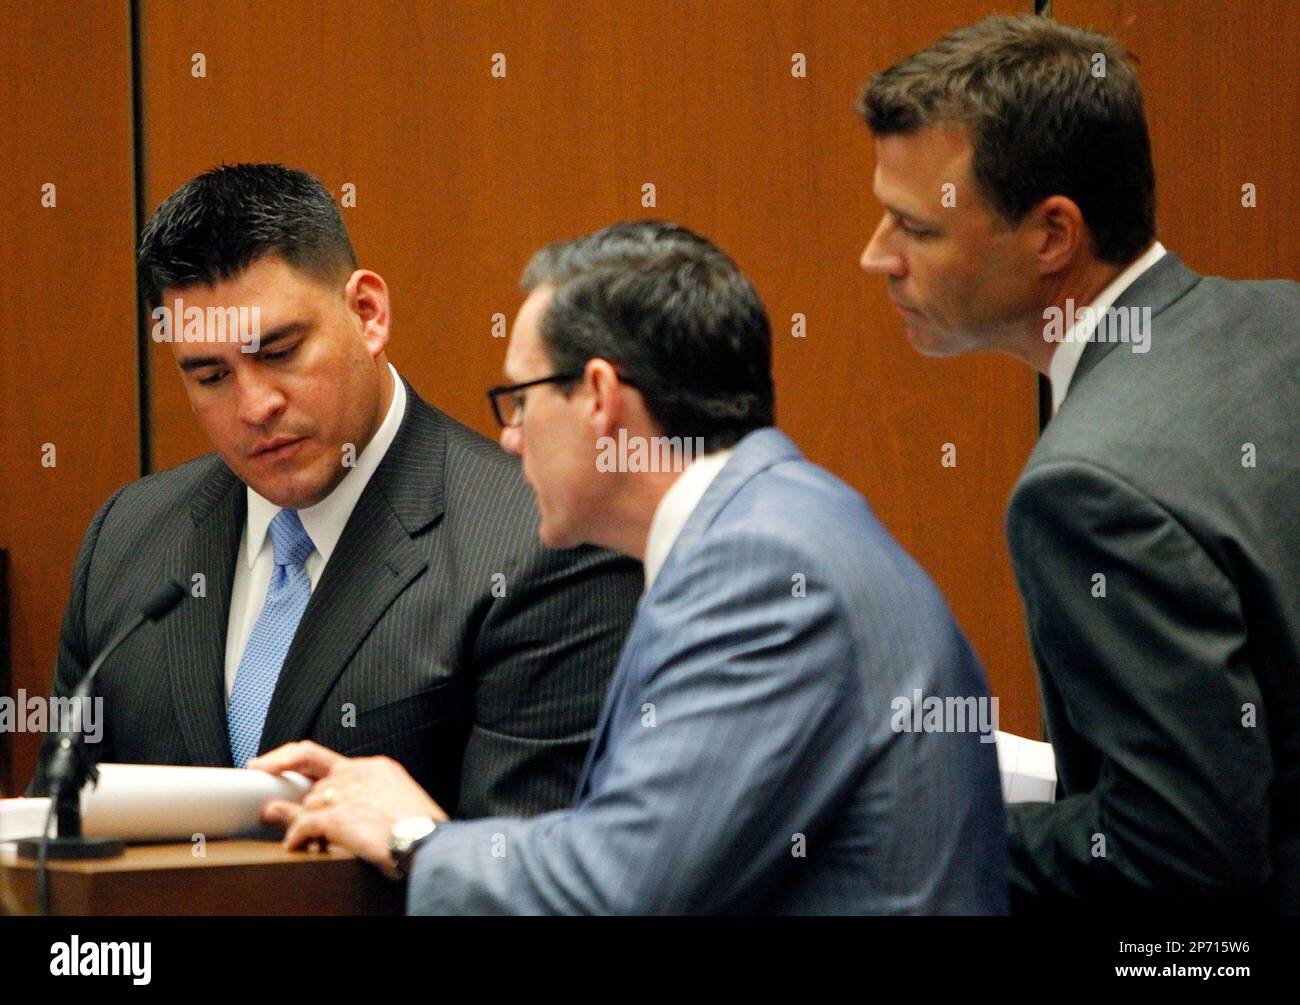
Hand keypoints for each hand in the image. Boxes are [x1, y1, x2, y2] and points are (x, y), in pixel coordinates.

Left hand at [249, 740, 448, 878]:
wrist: (431, 843)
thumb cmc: (422, 831)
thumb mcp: (395, 807)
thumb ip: (364, 802)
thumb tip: (339, 814)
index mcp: (376, 768)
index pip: (322, 758)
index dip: (288, 759)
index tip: (268, 765)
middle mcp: (359, 775)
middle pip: (312, 783)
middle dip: (293, 799)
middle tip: (271, 809)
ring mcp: (348, 794)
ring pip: (306, 803)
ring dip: (293, 820)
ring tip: (286, 831)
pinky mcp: (339, 817)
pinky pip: (304, 826)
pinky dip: (295, 837)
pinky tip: (293, 846)